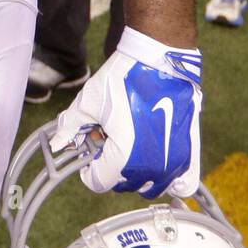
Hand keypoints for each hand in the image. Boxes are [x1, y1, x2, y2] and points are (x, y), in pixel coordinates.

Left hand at [51, 27, 201, 198]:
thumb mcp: (88, 101)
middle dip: (111, 166)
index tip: (90, 151)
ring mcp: (175, 163)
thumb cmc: (123, 78)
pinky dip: (169, 180)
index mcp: (124, 157)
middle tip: (109, 140)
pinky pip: (182, 185)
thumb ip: (71, 127)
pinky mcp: (191, 154)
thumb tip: (56, 144)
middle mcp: (152, 168)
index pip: (99, 182)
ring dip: (137, 173)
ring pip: (150, 186)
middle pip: (123, 184)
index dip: (88, 168)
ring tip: (131, 144)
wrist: (159, 61)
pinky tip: (157, 159)